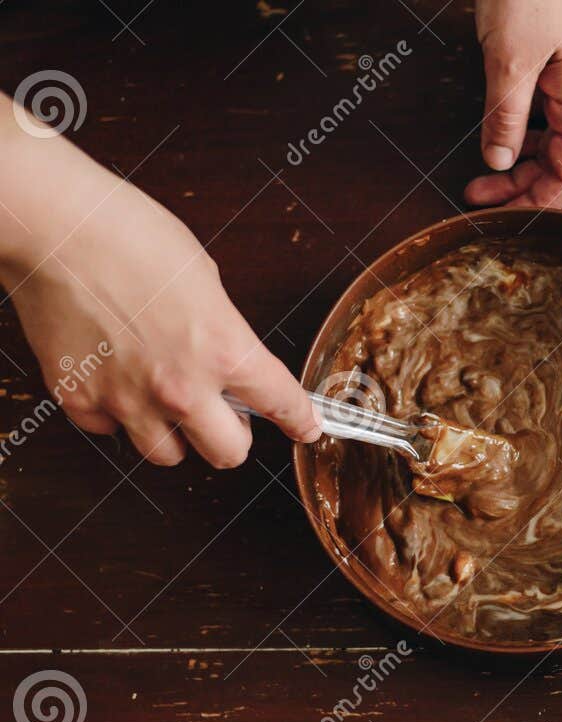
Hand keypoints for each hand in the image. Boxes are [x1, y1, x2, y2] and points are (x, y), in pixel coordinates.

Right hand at [0, 114, 317, 468]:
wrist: (54, 225)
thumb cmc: (128, 235)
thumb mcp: (205, 280)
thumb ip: (222, 331)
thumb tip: (226, 359)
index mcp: (224, 350)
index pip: (282, 403)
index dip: (301, 420)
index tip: (306, 428)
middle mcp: (181, 387)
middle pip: (228, 454)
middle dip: (232, 437)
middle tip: (223, 415)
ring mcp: (127, 399)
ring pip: (168, 456)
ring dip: (174, 434)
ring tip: (163, 399)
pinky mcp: (80, 399)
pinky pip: (109, 430)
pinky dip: (115, 415)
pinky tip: (113, 381)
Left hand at [464, 0, 561, 209]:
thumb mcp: (509, 58)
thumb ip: (504, 116)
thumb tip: (497, 161)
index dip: (536, 203)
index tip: (499, 214)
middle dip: (524, 184)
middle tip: (479, 193)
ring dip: (528, 157)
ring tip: (490, 165)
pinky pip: (557, 109)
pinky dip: (532, 128)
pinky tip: (508, 125)